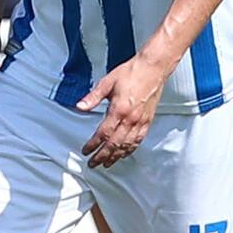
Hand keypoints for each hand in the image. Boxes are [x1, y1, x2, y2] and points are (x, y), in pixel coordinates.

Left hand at [76, 51, 168, 167]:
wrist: (152, 68)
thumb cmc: (132, 72)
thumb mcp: (107, 82)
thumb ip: (92, 97)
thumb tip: (80, 106)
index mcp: (119, 109)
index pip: (103, 133)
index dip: (93, 145)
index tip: (86, 151)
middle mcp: (130, 118)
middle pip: (114, 144)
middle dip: (102, 156)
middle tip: (93, 163)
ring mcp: (140, 121)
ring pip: (127, 145)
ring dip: (115, 156)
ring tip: (107, 163)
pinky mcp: (148, 121)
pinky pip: (138, 140)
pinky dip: (130, 150)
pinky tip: (125, 153)